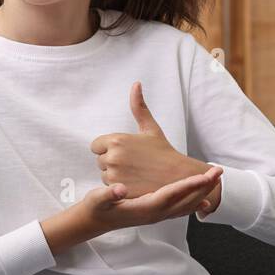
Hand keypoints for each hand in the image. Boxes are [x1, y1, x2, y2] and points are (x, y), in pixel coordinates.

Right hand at [75, 165, 222, 232]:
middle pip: (184, 200)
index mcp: (144, 207)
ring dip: (201, 193)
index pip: (171, 194)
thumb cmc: (96, 208)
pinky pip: (179, 210)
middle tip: (219, 172)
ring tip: (215, 181)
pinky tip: (202, 201)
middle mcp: (154, 214)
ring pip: (185, 206)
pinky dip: (193, 205)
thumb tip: (120, 188)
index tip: (204, 176)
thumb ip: (108, 194)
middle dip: (203, 187)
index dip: (189, 185)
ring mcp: (156, 216)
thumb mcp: (97, 199)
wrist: (94, 223)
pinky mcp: (155, 215)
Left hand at [90, 81, 201, 199]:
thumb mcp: (150, 128)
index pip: (96, 146)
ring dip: (116, 176)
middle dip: (113, 162)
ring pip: (104, 175)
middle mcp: (112, 157)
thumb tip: (136, 83)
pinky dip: (120, 188)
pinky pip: (110, 189)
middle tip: (134, 163)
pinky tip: (136, 184)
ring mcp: (114, 175)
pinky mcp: (118, 191)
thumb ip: (139, 106)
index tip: (126, 152)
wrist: (178, 177)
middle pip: (100, 161)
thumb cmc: (163, 152)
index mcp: (116, 140)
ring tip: (136, 173)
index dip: (109, 149)